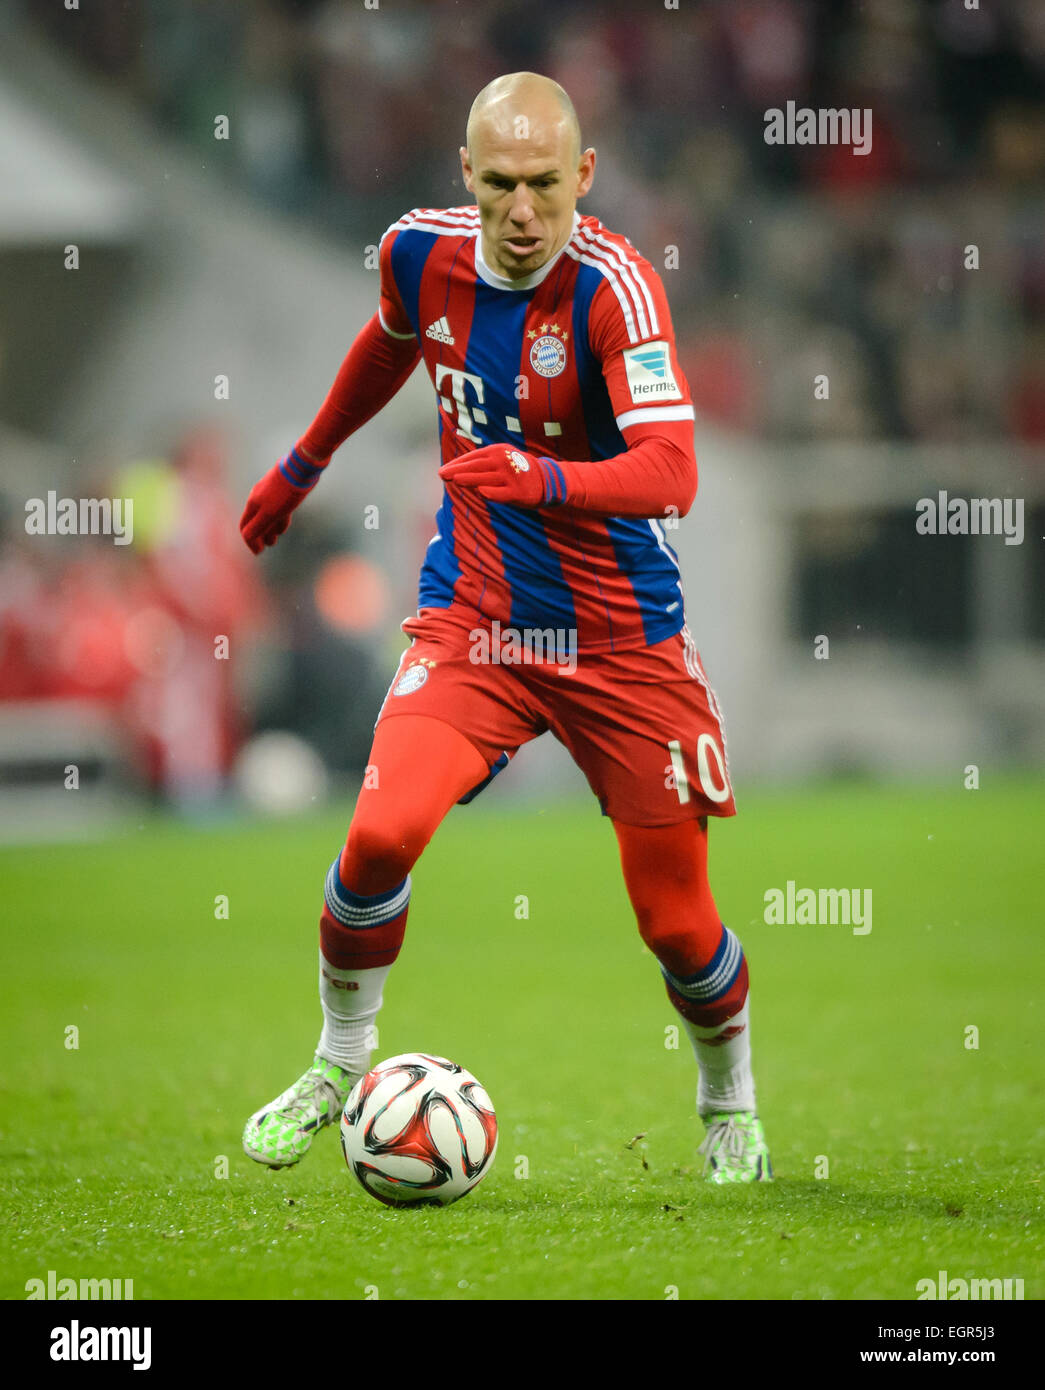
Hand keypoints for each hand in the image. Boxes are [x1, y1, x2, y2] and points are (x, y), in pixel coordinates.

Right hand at [239, 448, 326, 553]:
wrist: (299, 468)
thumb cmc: (284, 492)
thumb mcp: (270, 513)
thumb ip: (257, 527)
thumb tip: (248, 539)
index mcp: (253, 504)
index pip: (245, 527)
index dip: (250, 541)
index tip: (258, 552)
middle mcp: (258, 498)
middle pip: (255, 521)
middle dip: (259, 536)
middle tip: (266, 547)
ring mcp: (270, 494)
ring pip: (267, 515)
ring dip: (269, 529)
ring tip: (274, 539)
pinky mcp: (283, 490)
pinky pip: (277, 508)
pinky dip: (278, 519)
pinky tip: (283, 524)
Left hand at [438, 445, 565, 507]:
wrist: (546, 480)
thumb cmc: (516, 471)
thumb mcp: (500, 460)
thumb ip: (481, 464)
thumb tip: (456, 472)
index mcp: (497, 451)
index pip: (472, 458)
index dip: (456, 464)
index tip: (443, 471)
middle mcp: (503, 461)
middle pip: (476, 466)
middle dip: (457, 470)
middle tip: (442, 475)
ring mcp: (510, 476)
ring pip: (485, 478)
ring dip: (469, 479)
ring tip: (455, 480)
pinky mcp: (517, 492)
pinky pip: (501, 492)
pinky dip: (491, 492)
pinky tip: (481, 492)